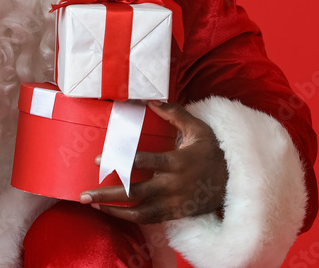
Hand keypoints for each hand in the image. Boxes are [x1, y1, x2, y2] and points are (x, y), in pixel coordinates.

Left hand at [79, 101, 227, 223]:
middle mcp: (173, 185)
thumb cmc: (213, 152)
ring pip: (139, 211)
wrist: (234, 182)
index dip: (119, 162)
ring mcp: (174, 203)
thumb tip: (152, 100)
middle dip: (107, 194)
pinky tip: (112, 213)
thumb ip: (175, 113)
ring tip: (92, 205)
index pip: (143, 163)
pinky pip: (149, 219)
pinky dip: (129, 218)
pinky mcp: (175, 214)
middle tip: (83, 194)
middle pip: (134, 192)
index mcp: (177, 162)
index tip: (97, 161)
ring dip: (113, 210)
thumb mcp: (199, 129)